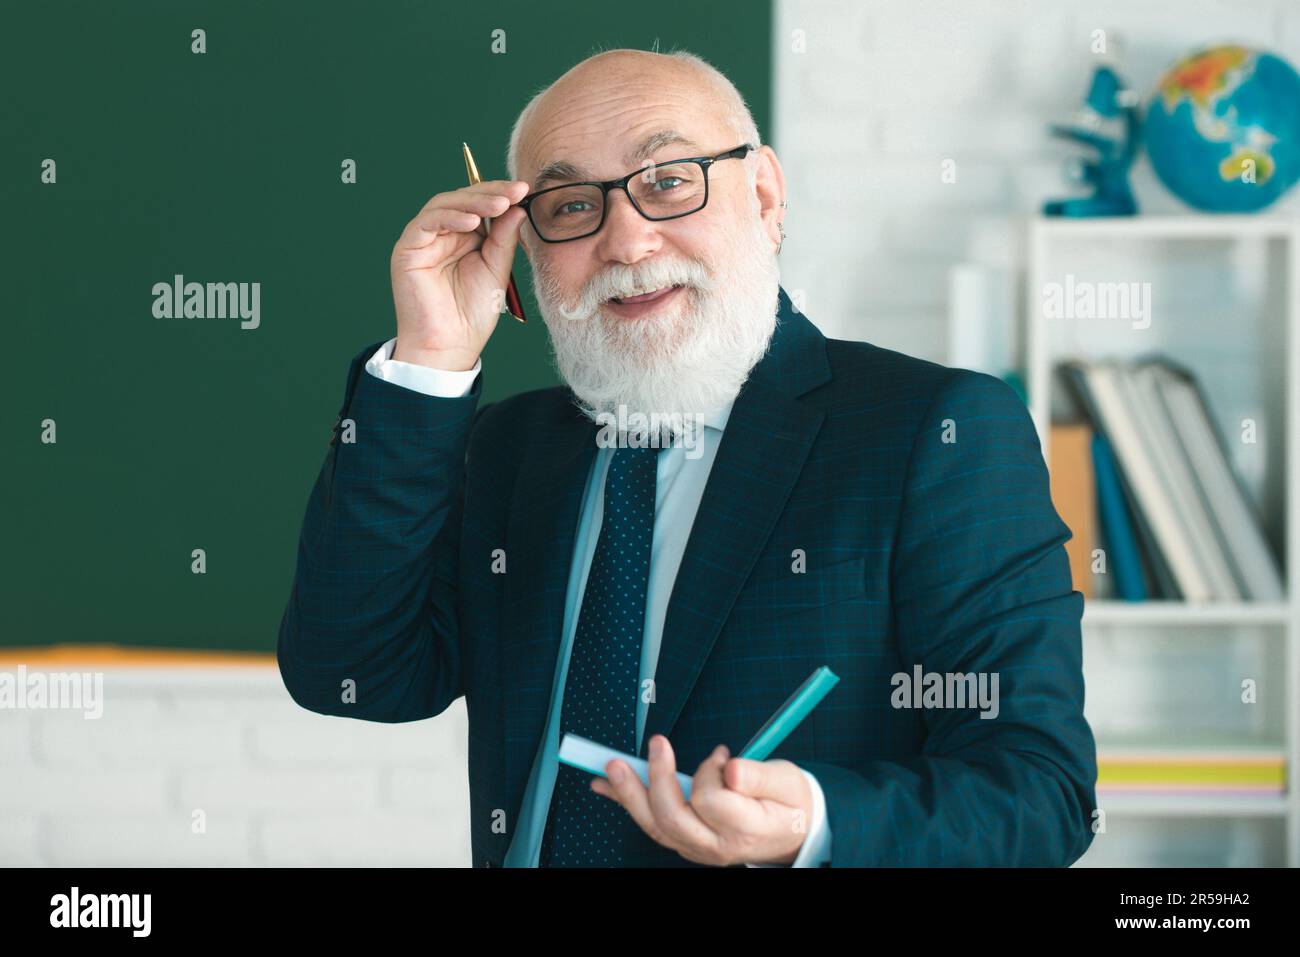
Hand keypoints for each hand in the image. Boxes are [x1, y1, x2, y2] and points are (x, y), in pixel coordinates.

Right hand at [389, 179, 530, 369]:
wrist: (450, 345)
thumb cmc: (471, 314)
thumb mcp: (497, 270)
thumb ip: (504, 239)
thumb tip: (517, 207)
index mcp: (465, 238)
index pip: (481, 205)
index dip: (501, 195)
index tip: (525, 191)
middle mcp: (443, 234)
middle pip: (463, 198)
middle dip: (491, 193)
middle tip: (515, 191)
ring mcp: (424, 240)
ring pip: (445, 203)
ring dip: (474, 201)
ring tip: (499, 204)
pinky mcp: (408, 248)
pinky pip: (427, 221)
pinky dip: (450, 216)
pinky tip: (472, 221)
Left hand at [590, 734, 812, 865]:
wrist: (794, 833)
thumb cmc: (791, 802)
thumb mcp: (787, 781)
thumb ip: (758, 776)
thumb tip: (730, 768)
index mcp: (746, 829)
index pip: (710, 800)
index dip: (709, 771)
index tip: (722, 755)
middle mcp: (718, 845)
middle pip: (673, 818)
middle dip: (656, 779)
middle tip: (655, 744)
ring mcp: (699, 848)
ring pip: (656, 826)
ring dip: (630, 795)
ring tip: (611, 769)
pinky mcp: (687, 842)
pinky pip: (653, 825)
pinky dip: (630, 804)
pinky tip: (609, 786)